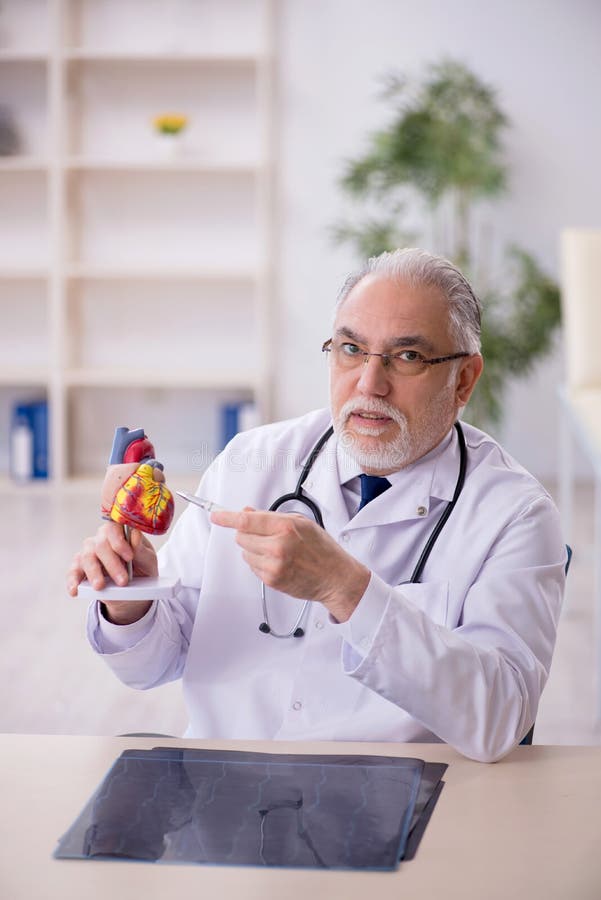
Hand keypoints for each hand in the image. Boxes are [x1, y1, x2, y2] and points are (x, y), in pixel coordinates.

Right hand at [67, 522, 157, 624]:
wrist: (133, 590)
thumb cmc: (142, 569)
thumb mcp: (148, 561)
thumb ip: (141, 550)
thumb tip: (135, 535)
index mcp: (119, 532)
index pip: (114, 528)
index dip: (120, 542)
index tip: (129, 557)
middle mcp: (101, 539)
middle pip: (100, 545)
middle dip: (112, 564)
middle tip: (123, 581)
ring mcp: (89, 553)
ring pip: (86, 557)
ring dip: (94, 573)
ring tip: (101, 586)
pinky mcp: (80, 568)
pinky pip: (73, 571)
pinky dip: (73, 581)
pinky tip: (75, 590)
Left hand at [211, 507, 369, 621]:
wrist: (335, 578)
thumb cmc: (322, 549)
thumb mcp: (301, 523)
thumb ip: (271, 517)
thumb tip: (247, 512)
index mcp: (285, 527)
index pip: (246, 520)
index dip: (227, 517)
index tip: (216, 515)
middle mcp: (277, 546)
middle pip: (241, 537)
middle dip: (248, 535)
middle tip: (266, 537)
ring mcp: (273, 565)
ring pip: (245, 553)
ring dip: (255, 550)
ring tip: (278, 552)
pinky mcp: (271, 580)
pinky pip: (253, 567)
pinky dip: (261, 564)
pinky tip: (279, 563)